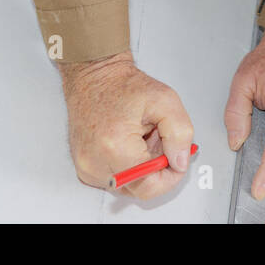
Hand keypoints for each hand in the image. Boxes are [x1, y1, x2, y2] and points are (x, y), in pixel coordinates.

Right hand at [59, 51, 194, 198]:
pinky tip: (128, 143)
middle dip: (155, 168)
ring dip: (141, 167)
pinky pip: (115, 179)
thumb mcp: (166, 100)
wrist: (95, 76)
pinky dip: (127, 165)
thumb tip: (179, 162)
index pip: (150, 186)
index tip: (176, 160)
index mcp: (115, 147)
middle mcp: (95, 163)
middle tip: (157, 139)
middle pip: (140, 188)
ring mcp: (87, 168)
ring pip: (128, 185)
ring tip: (141, 138)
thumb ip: (180, 134)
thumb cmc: (124, 86)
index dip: (170, 177)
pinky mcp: (84, 168)